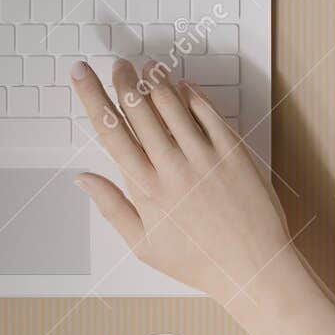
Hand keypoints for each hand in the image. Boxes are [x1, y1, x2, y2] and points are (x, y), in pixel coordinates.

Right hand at [69, 59, 295, 312]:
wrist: (253, 268)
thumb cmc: (199, 261)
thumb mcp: (143, 244)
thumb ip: (111, 207)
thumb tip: (83, 179)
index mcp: (145, 187)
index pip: (110, 130)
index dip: (91, 97)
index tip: (81, 75)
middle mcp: (171, 166)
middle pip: (139, 110)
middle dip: (124, 81)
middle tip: (118, 65)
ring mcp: (203, 156)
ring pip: (171, 105)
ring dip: (156, 81)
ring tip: (147, 66)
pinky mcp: (233, 152)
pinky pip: (208, 112)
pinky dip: (193, 94)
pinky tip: (184, 85)